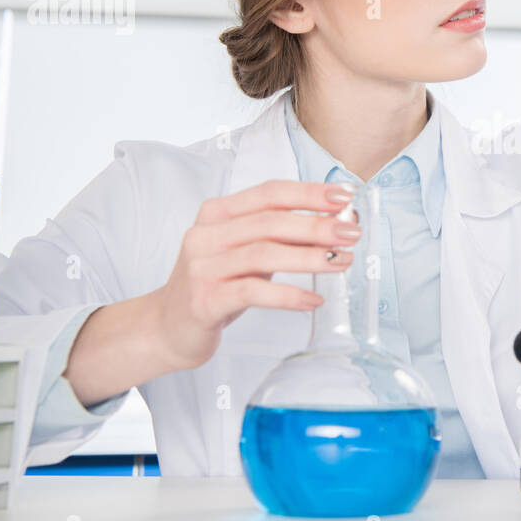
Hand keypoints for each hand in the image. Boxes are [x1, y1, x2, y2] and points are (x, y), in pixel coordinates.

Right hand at [148, 180, 360, 371]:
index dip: (308, 193)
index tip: (343, 197)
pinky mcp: (204, 300)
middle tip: (352, 233)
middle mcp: (207, 234)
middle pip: (271, 222)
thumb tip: (333, 224)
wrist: (168, 327)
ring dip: (310, 257)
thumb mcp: (244, 252)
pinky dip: (289, 295)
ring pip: (265, 255)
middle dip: (317, 226)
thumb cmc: (215, 284)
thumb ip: (278, 236)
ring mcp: (203, 267)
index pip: (269, 193)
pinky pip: (254, 293)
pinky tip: (313, 300)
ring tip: (342, 262)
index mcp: (217, 213)